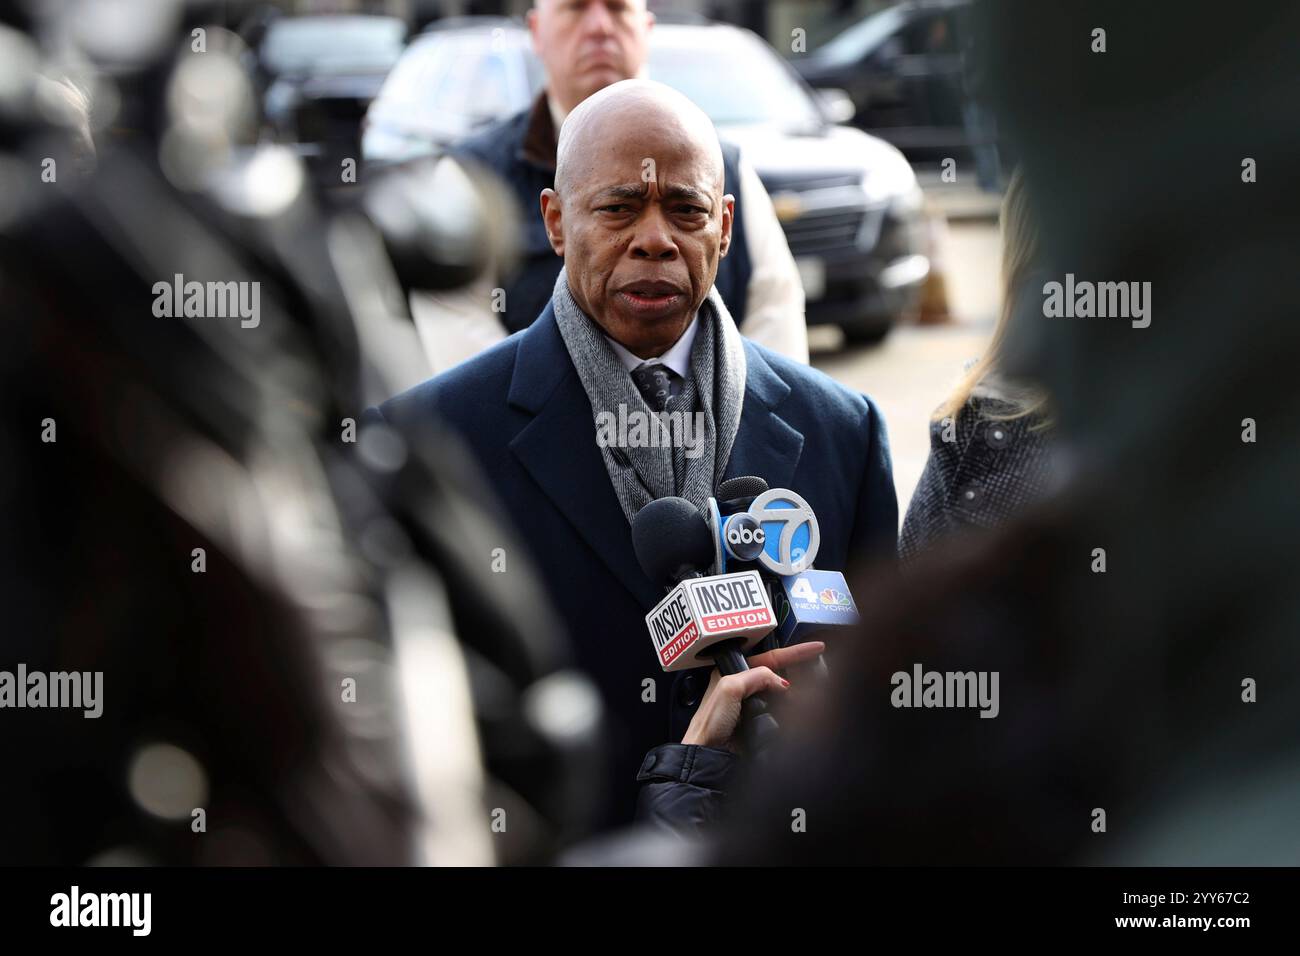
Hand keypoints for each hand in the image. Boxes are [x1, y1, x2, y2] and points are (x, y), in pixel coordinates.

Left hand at [681, 642, 825, 750]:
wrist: (708, 754)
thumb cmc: (709, 723)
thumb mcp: (730, 688)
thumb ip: (757, 677)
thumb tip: (781, 682)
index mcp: (733, 672)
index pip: (769, 657)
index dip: (793, 652)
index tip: (815, 648)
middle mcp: (743, 687)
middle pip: (777, 673)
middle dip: (796, 670)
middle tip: (816, 666)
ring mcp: (751, 705)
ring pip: (781, 693)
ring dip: (794, 694)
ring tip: (807, 694)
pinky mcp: (758, 722)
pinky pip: (780, 712)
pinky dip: (789, 711)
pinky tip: (795, 713)